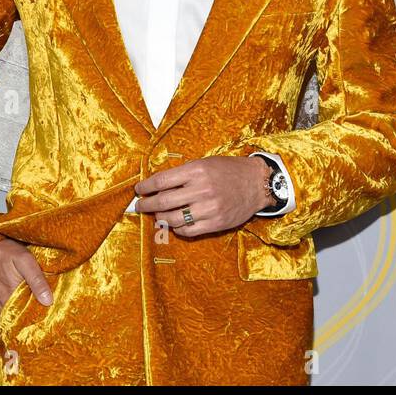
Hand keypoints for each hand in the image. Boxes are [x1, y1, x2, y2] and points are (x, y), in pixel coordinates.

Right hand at [0, 235, 53, 324]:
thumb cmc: (0, 253)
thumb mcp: (24, 259)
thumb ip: (36, 279)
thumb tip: (48, 301)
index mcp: (12, 298)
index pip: (30, 320)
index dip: (42, 322)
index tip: (52, 322)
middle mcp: (1, 307)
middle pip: (20, 325)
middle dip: (33, 326)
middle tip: (46, 326)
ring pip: (9, 325)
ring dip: (21, 326)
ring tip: (35, 323)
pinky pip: (0, 321)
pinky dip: (10, 323)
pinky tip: (19, 319)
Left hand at [132, 156, 271, 236]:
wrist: (256, 183)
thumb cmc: (228, 170)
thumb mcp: (204, 163)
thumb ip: (182, 174)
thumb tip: (157, 185)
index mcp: (196, 171)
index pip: (161, 181)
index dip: (145, 187)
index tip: (139, 189)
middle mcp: (201, 190)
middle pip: (163, 202)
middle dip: (146, 204)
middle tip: (140, 205)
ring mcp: (209, 209)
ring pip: (173, 219)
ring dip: (160, 218)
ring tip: (158, 215)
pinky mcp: (215, 223)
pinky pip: (188, 230)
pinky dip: (177, 228)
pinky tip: (175, 223)